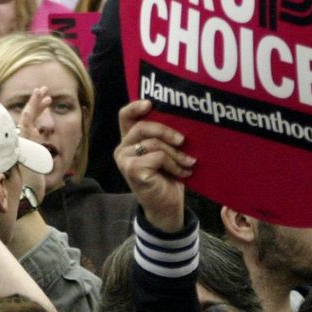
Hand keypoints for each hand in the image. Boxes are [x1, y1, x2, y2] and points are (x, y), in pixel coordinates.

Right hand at [114, 100, 194, 231]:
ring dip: (176, 153)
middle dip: (166, 131)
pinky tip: (182, 173)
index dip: (135, 107)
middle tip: (183, 140)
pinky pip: (157, 157)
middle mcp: (122, 149)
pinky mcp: (131, 170)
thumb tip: (182, 121)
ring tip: (188, 163)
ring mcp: (124, 160)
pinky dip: (174, 165)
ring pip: (153, 143)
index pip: (125, 116)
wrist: (167, 207)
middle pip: (142, 127)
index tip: (151, 103)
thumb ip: (164, 138)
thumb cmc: (168, 178)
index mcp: (130, 141)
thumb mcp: (166, 153)